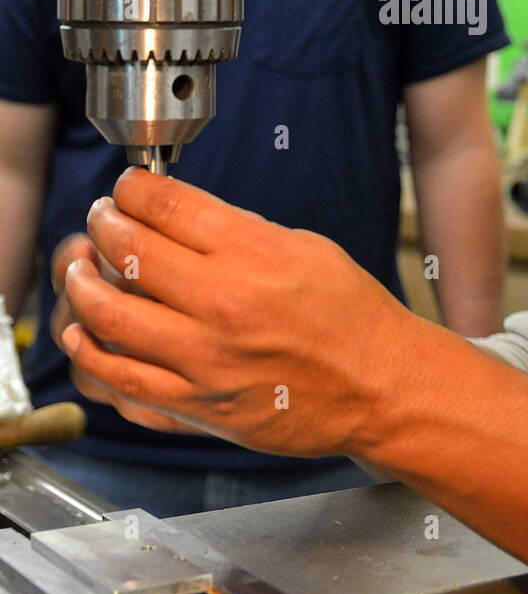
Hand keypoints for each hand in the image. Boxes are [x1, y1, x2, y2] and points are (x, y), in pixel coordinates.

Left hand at [59, 169, 408, 455]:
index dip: (132, 188)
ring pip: (109, 313)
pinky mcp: (198, 405)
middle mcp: (223, 303)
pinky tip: (83, 331)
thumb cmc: (352, 317)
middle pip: (128, 250)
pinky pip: (121, 377)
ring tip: (81, 269)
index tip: (128, 188)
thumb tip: (182, 215)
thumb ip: (240, 231)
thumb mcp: (305, 247)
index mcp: (253, 254)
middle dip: (103, 224)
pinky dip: (89, 351)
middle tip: (102, 218)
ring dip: (83, 283)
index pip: (164, 205)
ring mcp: (206, 359)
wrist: (380, 387)